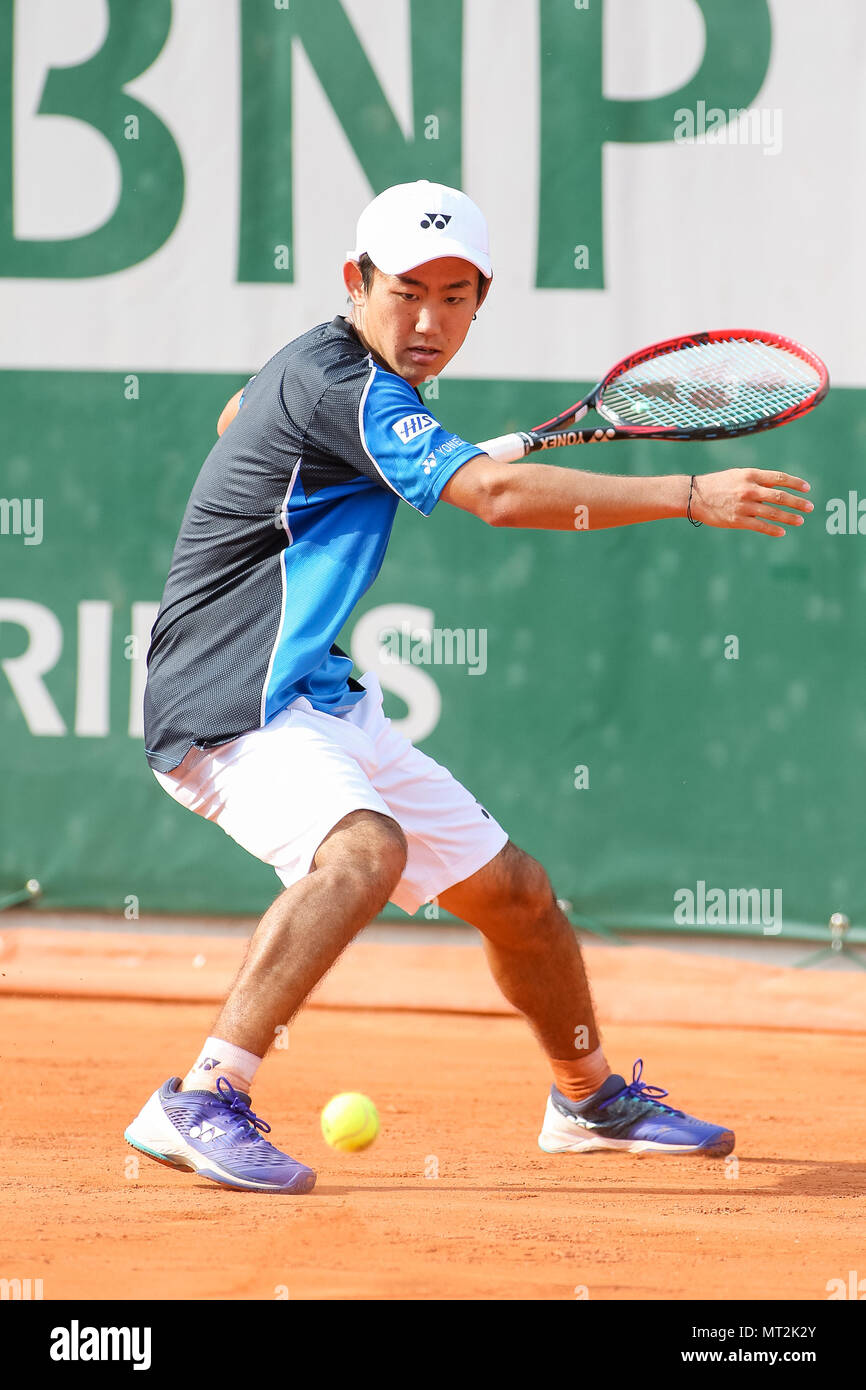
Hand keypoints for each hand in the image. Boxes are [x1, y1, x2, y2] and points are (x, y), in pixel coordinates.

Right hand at [688, 469, 812, 535]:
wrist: (695, 496)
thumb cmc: (717, 484)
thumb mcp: (738, 475)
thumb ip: (757, 480)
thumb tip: (777, 487)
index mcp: (750, 475)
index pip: (779, 478)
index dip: (795, 483)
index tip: (807, 488)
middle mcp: (749, 490)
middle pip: (780, 496)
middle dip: (797, 502)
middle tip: (810, 507)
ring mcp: (744, 506)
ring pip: (773, 513)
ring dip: (789, 517)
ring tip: (800, 521)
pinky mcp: (738, 520)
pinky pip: (760, 526)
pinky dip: (773, 530)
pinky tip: (782, 532)